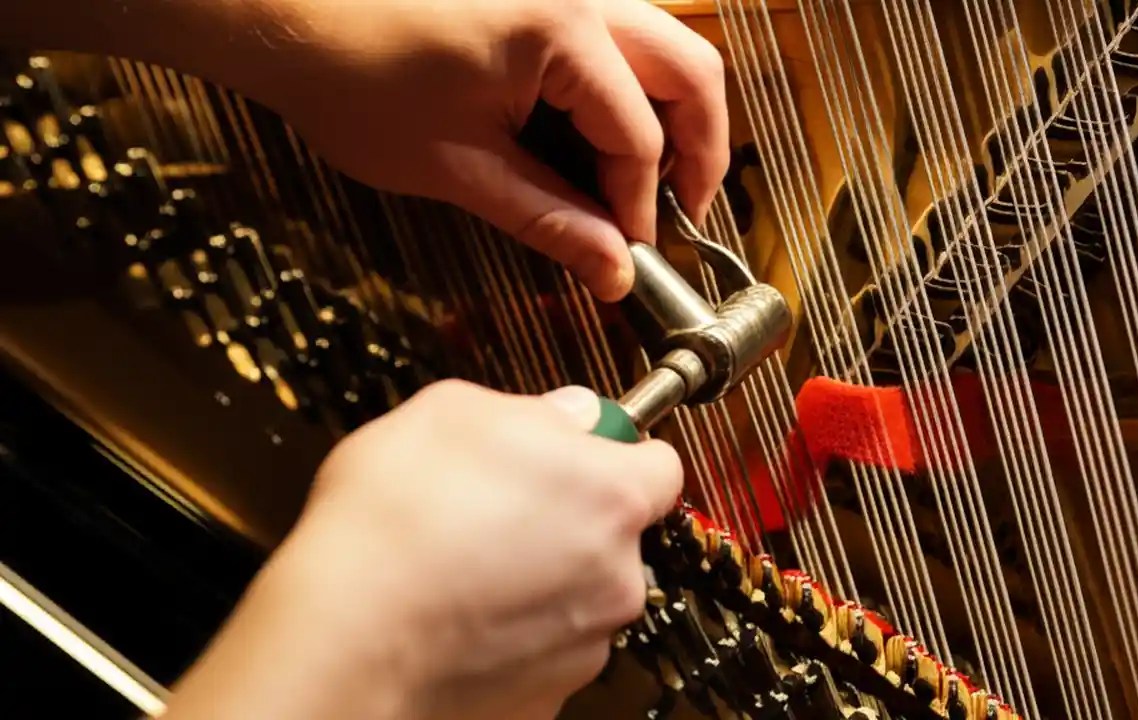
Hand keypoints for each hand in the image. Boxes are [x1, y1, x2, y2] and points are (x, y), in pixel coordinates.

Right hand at [160, 381, 683, 719]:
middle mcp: (616, 574)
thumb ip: (534, 410)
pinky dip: (512, 633)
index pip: (660, 464)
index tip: (585, 450)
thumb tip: (565, 415)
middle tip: (503, 505)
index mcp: (610, 495)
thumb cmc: (392, 524)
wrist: (345, 635)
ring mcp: (585, 643)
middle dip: (571, 518)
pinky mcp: (546, 695)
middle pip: (616, 534)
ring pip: (580, 595)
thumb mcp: (451, 413)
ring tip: (465, 563)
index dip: (618, 453)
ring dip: (541, 577)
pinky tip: (460, 613)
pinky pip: (543, 649)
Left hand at [234, 0, 729, 300]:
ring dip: (673, 117)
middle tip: (681, 214)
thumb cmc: (352, 74)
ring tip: (647, 183)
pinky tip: (605, 139)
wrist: (288, 10)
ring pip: (666, 49)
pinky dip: (633, 92)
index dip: (640, 207)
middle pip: (691, 73)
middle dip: (699, 152)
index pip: (638, 137)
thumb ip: (550, 219)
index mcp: (562, 30)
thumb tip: (612, 268)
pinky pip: (624, 40)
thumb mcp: (459, 167)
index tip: (629, 252)